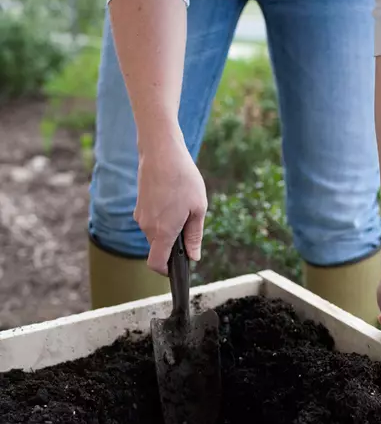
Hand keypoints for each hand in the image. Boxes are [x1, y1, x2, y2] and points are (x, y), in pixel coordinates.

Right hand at [134, 126, 206, 274]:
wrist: (160, 151)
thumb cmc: (183, 178)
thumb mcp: (198, 208)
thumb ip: (194, 236)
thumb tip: (194, 256)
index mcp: (163, 231)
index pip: (156, 264)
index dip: (166, 271)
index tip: (177, 268)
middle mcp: (147, 227)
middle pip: (158, 248)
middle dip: (172, 245)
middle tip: (190, 223)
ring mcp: (141, 216)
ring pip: (155, 233)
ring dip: (169, 228)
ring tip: (183, 205)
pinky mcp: (139, 206)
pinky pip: (151, 220)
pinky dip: (162, 217)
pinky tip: (173, 198)